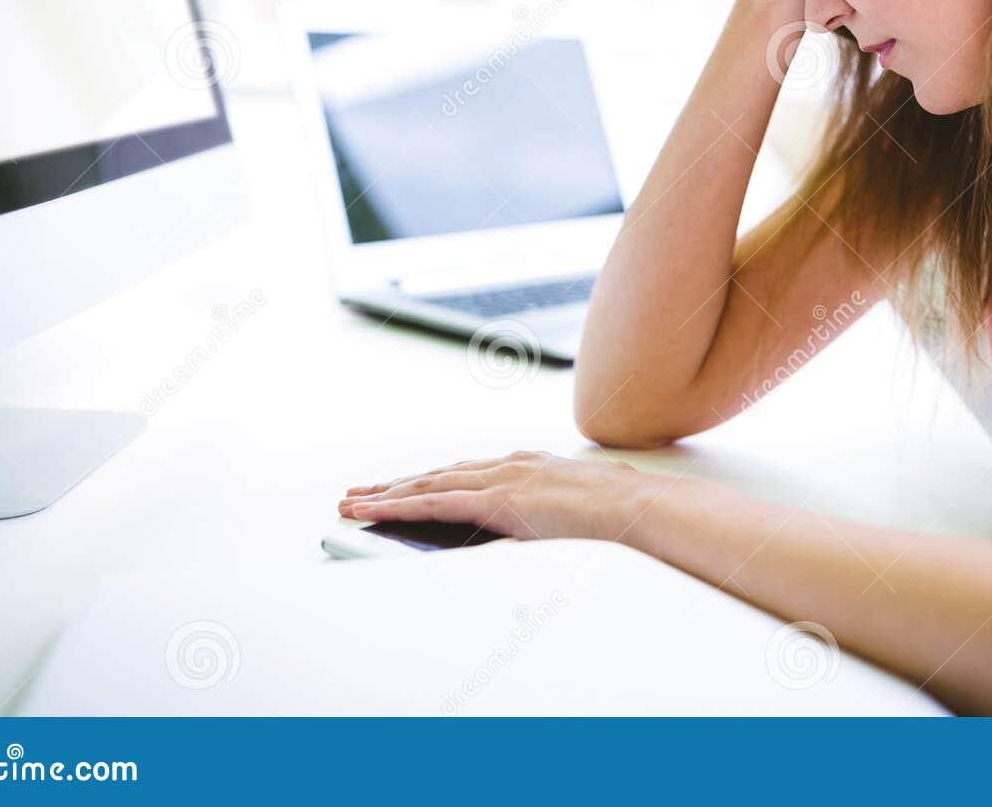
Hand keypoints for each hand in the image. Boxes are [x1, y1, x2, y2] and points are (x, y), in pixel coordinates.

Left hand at [338, 451, 647, 541]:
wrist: (638, 508)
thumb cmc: (623, 513)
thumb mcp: (584, 511)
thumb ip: (560, 514)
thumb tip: (560, 527)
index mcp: (531, 466)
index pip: (469, 472)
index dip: (434, 479)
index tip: (408, 485)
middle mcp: (510, 465)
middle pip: (440, 473)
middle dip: (398, 483)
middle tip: (362, 492)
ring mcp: (501, 479)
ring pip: (428, 484)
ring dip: (387, 494)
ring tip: (354, 503)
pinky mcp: (495, 500)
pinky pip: (434, 503)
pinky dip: (399, 506)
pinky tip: (375, 511)